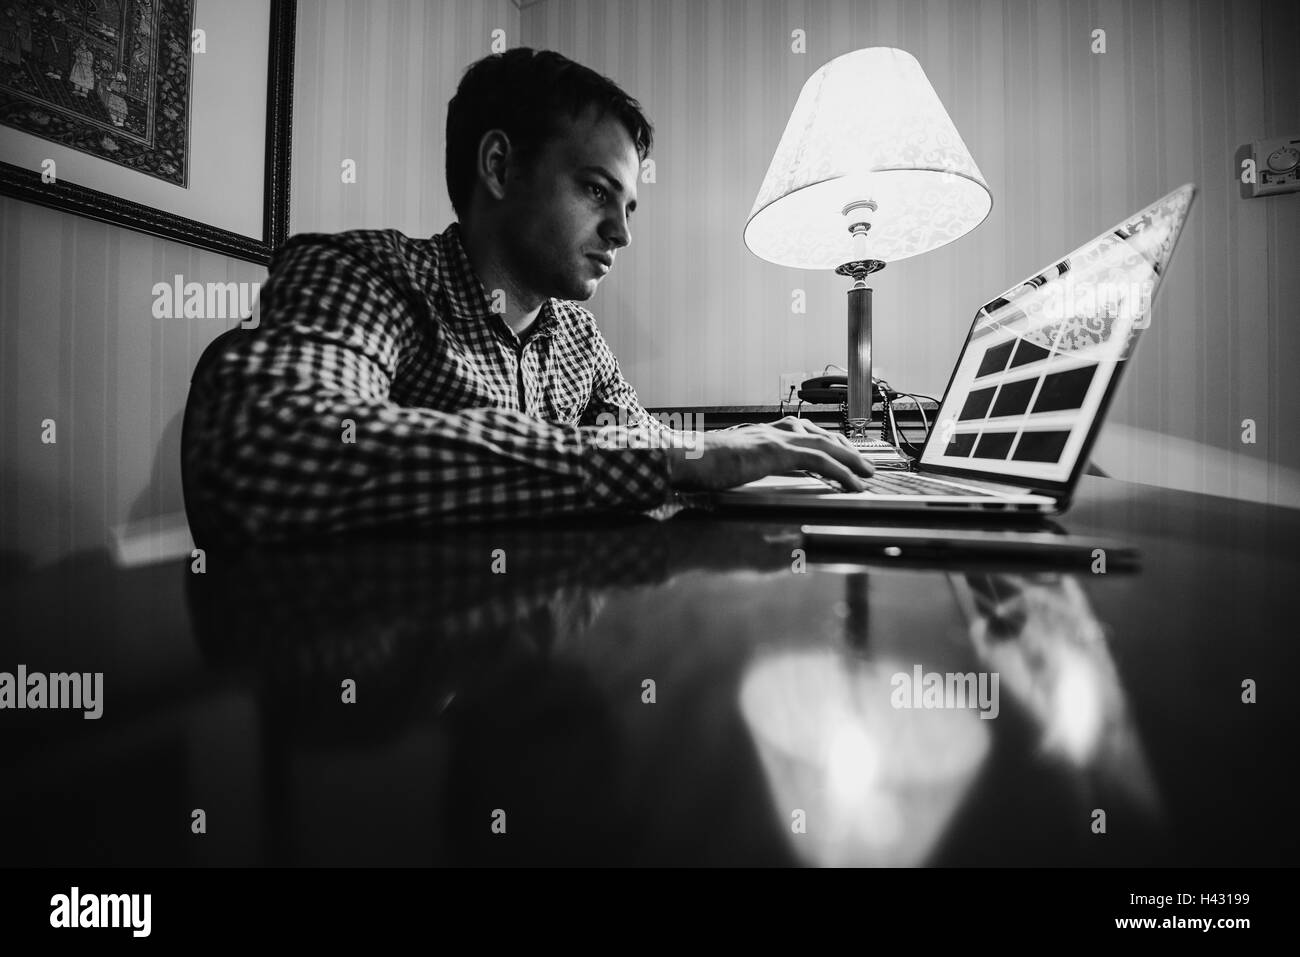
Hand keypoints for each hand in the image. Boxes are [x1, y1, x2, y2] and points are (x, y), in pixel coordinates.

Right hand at [665, 416, 872, 491]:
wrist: (681, 457)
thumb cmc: (695, 464)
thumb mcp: (727, 466)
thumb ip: (744, 468)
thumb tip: (751, 476)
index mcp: (759, 433)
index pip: (800, 433)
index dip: (824, 443)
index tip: (839, 452)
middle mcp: (771, 430)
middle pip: (819, 434)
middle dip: (844, 448)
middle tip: (862, 463)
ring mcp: (775, 438)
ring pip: (825, 444)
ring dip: (850, 459)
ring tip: (866, 474)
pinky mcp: (777, 451)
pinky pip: (819, 460)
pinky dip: (841, 471)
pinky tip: (852, 483)